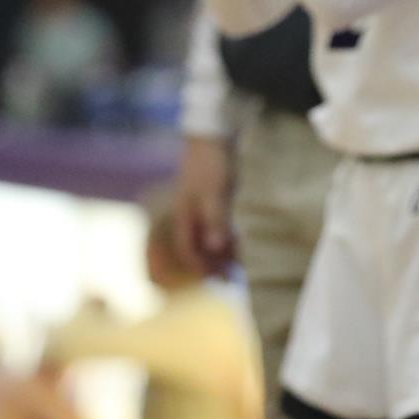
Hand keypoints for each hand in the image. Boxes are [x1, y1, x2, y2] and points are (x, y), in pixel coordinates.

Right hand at [171, 134, 235, 275]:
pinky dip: (223, 241)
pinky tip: (236, 246)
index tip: (217, 279)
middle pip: (194, 250)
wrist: (214, 139)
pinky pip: (213, 232)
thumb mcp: (216, 192)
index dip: (201, 267)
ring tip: (235, 265)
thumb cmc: (211, 164)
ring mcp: (198, 213)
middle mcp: (187, 218)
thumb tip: (215, 247)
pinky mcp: (209, 208)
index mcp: (183, 216)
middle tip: (229, 277)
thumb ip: (216, 219)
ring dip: (218, 255)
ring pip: (205, 242)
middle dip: (209, 266)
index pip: (187, 250)